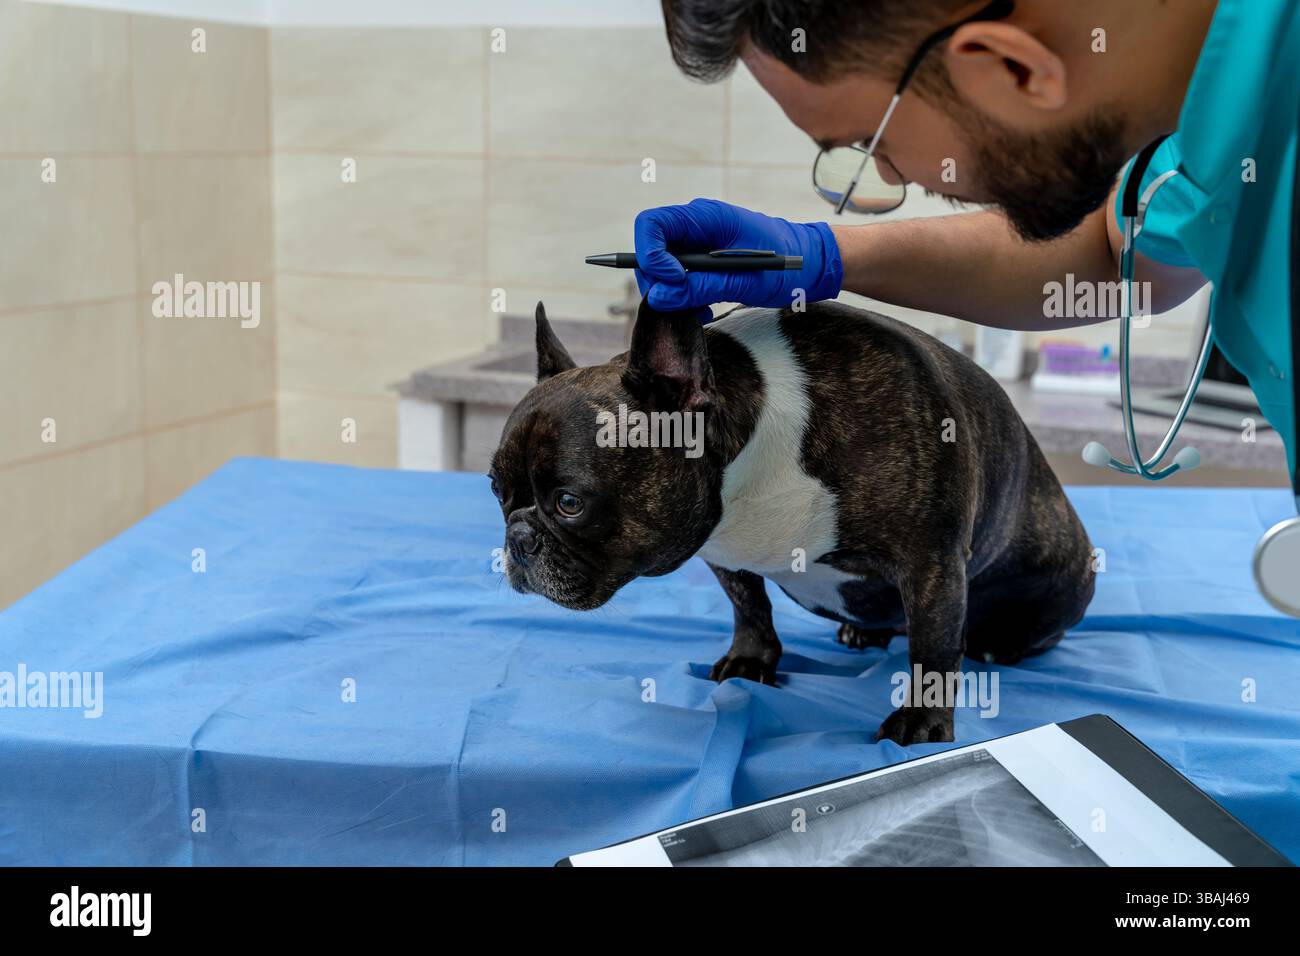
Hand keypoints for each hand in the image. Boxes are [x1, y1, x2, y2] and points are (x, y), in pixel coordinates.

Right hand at [633, 198, 842, 316]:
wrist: (813, 264)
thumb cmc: (787, 265)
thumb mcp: (746, 280)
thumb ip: (701, 287)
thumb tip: (660, 297)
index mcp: (707, 217)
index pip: (652, 225)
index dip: (651, 255)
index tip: (674, 281)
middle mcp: (697, 226)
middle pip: (650, 249)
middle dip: (659, 281)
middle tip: (681, 305)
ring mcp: (699, 243)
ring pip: (661, 268)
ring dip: (672, 294)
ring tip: (700, 311)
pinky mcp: (703, 260)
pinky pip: (678, 278)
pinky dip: (684, 297)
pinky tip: (704, 308)